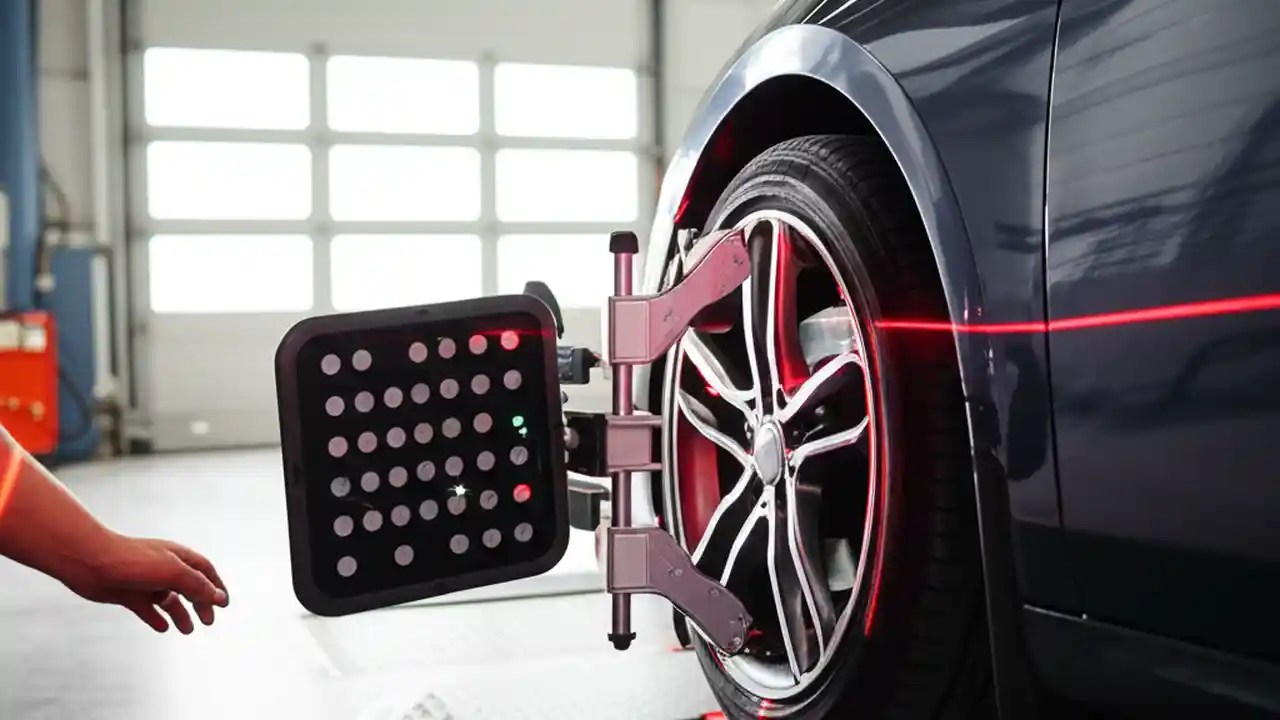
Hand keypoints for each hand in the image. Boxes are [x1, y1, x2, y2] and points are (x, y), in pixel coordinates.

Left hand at [64, 533, 229, 633]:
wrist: (90, 562)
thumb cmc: (133, 561)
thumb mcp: (173, 572)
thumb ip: (197, 585)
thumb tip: (218, 597)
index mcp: (178, 557)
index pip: (204, 571)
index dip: (216, 586)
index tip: (224, 604)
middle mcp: (163, 568)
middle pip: (189, 587)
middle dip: (201, 603)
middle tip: (208, 621)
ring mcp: (145, 581)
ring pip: (169, 600)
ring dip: (181, 614)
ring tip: (188, 630)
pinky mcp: (128, 594)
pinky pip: (147, 609)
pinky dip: (156, 618)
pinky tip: (162, 628)